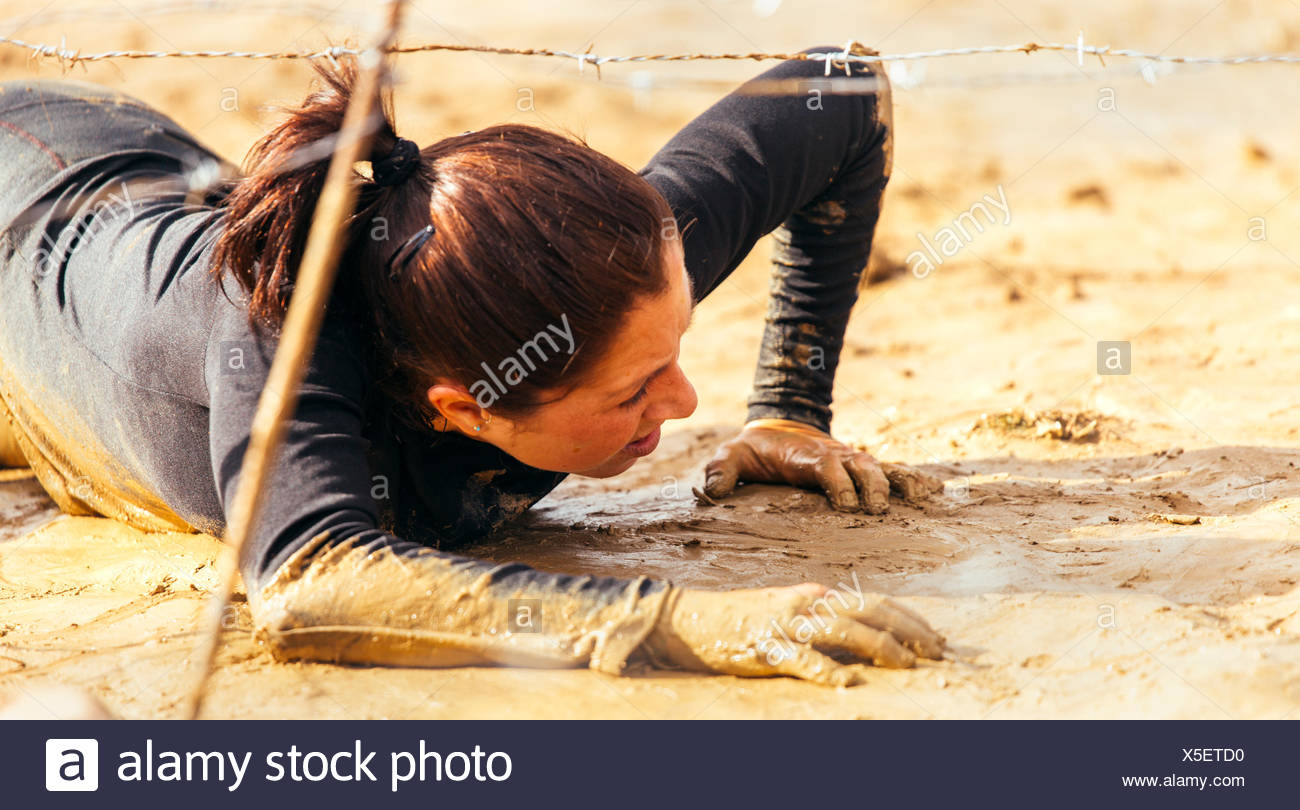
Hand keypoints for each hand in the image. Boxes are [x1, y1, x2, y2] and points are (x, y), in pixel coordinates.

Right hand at [644, 583, 945, 685]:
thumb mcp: (788, 611)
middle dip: (907, 630)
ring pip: (843, 629)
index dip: (908, 618)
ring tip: (906, 664)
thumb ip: (821, 618)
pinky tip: (846, 682)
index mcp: (815, 596)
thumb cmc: (743, 619)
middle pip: (868, 611)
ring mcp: (786, 624)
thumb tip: (862, 633)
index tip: (934, 636)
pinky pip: (800, 658)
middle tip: (936, 650)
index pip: (873, 600)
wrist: (692, 618)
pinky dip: (825, 670)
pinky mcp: (766, 646)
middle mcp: (806, 604)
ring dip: (879, 646)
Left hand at [703, 418, 941, 512]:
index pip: (826, 467)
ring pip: (880, 467)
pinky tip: (933, 492)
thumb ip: (720, 471)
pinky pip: (891, 471)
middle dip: (872, 486)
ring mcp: (850, 459)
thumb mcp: (729, 455)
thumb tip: (713, 491)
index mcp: (804, 456)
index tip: (847, 504)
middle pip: (860, 466)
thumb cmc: (752, 450)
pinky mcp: (860, 466)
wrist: (775, 428)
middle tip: (879, 509)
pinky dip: (912, 478)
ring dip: (898, 482)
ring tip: (920, 498)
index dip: (838, 483)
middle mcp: (833, 455)